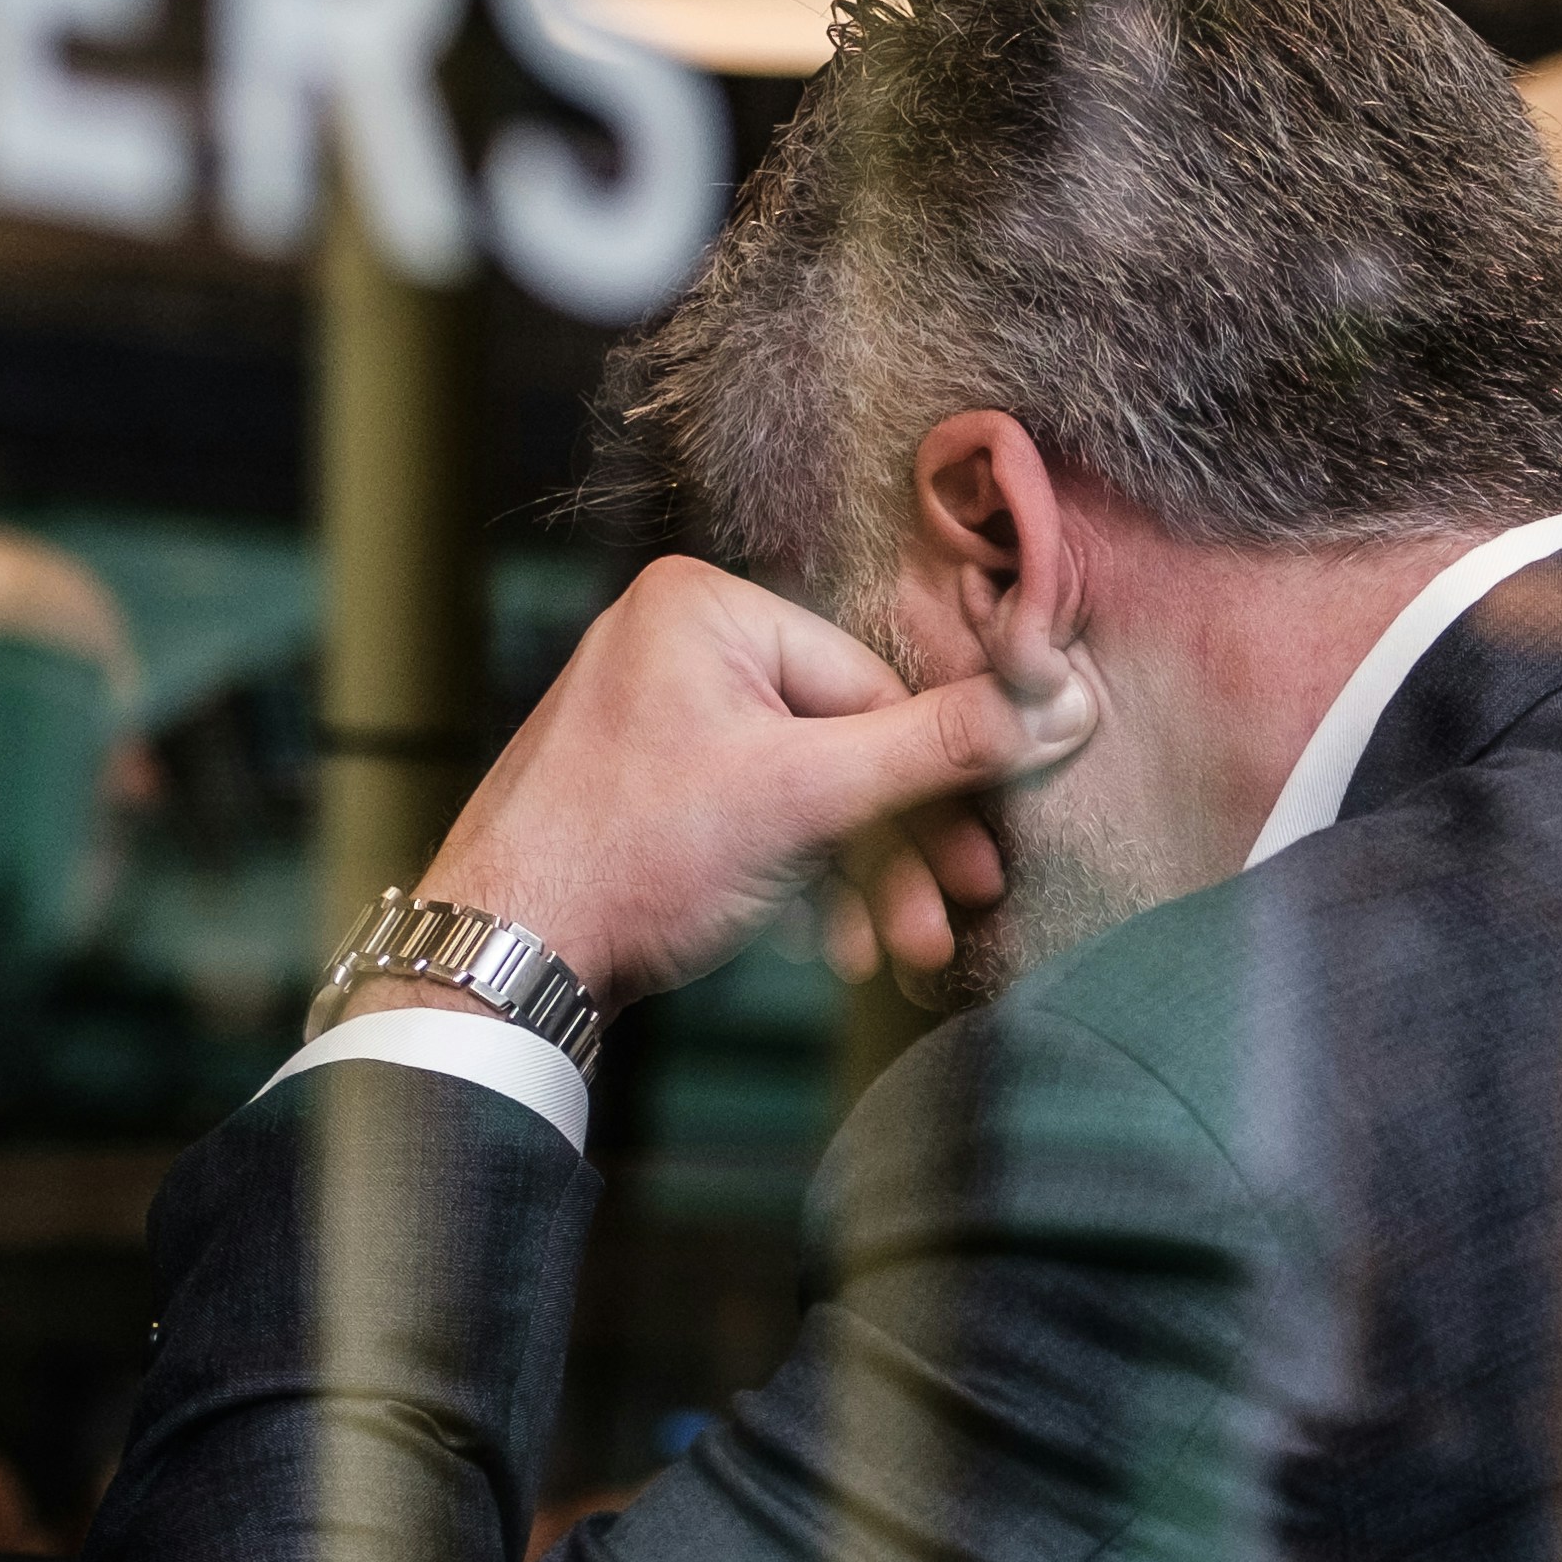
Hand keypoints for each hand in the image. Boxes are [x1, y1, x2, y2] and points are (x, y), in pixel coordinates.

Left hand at [383, 559, 1085, 1018]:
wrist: (505, 957)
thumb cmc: (630, 858)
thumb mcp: (807, 799)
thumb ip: (937, 752)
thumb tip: (1056, 706)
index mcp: (706, 605)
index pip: (868, 682)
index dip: (933, 778)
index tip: (983, 850)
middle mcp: (678, 639)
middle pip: (841, 739)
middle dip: (898, 844)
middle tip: (950, 911)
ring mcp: (660, 711)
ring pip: (805, 788)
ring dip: (859, 876)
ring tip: (896, 948)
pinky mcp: (651, 781)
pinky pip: (757, 812)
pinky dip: (801, 876)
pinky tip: (830, 941)